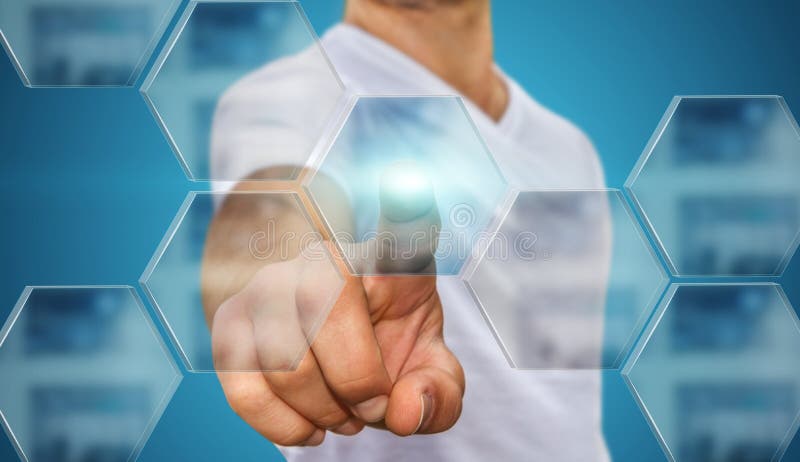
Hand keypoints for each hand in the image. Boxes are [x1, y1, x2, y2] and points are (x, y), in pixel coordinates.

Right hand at [210, 162, 464, 445]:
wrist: (325, 346)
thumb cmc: (382, 346)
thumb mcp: (427, 365)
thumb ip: (438, 391)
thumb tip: (403, 410)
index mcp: (387, 263)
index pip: (401, 226)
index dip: (405, 207)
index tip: (410, 183)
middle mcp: (323, 259)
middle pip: (328, 308)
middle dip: (359, 383)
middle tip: (374, 405)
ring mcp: (269, 286)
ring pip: (286, 361)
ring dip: (322, 411)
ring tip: (343, 415)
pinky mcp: (230, 324)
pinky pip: (244, 387)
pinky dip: (283, 425)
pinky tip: (309, 426)